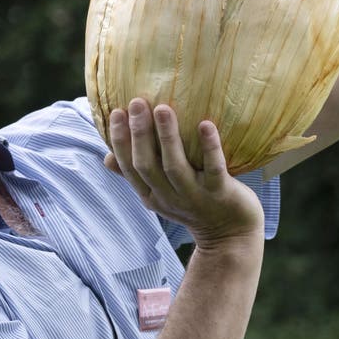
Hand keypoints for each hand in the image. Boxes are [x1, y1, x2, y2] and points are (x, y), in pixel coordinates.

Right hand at [103, 99, 263, 246]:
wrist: (231, 236)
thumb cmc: (194, 206)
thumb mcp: (160, 196)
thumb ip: (138, 176)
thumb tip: (107, 157)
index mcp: (151, 195)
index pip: (129, 167)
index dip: (120, 140)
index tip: (116, 112)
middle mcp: (168, 197)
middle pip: (147, 165)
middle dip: (139, 133)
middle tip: (137, 102)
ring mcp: (194, 196)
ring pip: (175, 166)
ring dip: (167, 136)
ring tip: (163, 108)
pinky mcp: (220, 193)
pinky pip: (213, 169)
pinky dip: (209, 147)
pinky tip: (206, 124)